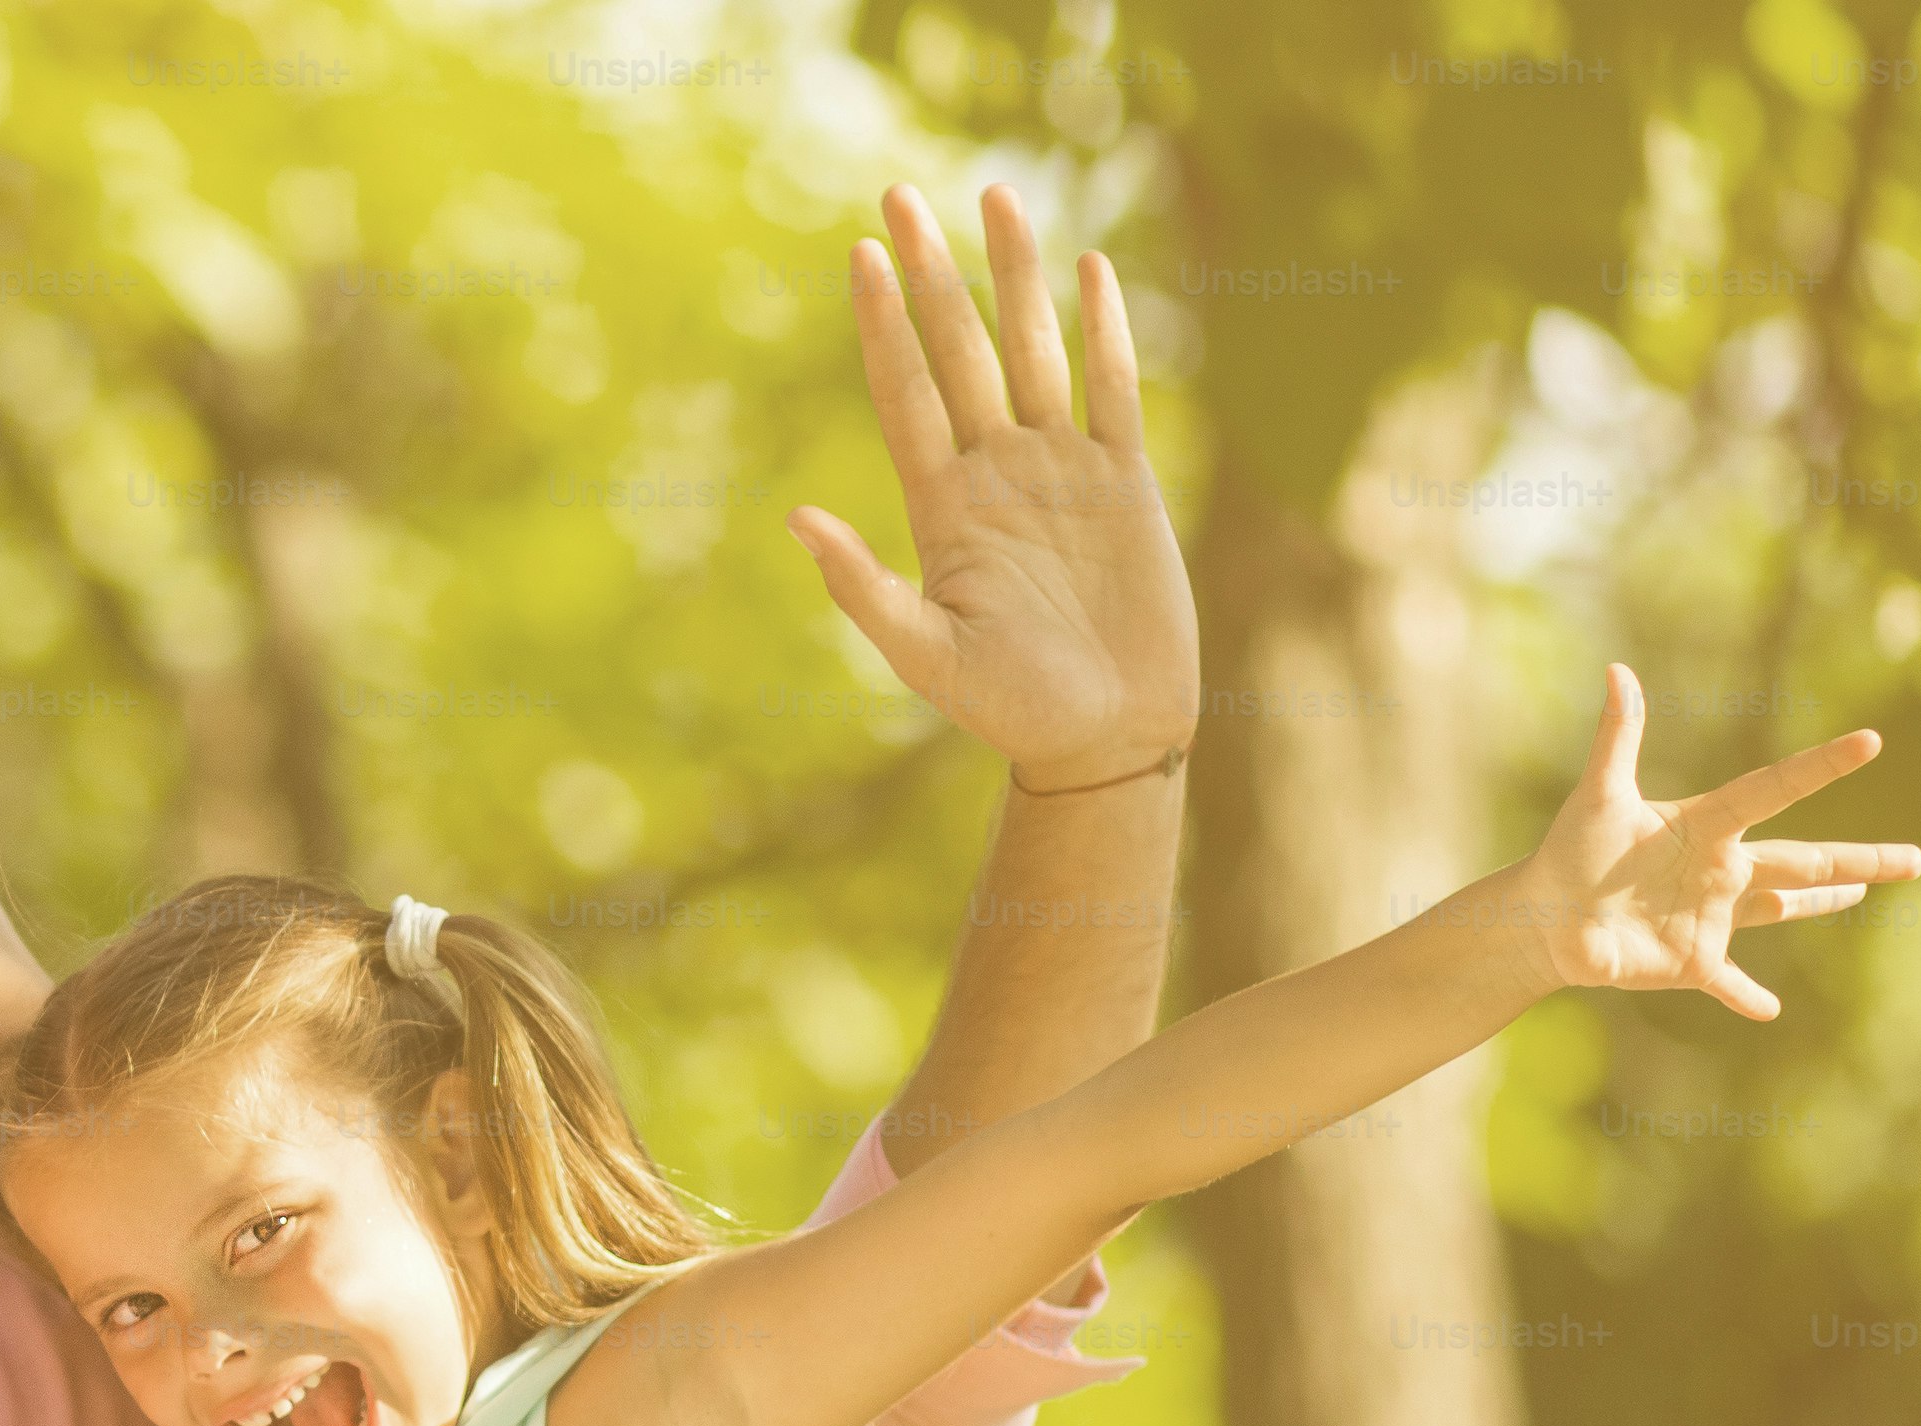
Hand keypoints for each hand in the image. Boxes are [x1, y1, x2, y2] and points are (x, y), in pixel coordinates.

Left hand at [790, 185, 1196, 793]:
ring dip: (1013, 275)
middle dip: (931, 273)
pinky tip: (1088, 267)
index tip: (860, 255)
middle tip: (897, 193)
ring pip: (1035, 347)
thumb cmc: (1012, 710)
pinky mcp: (1124, 480)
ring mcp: (1059, 469)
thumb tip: (796, 519)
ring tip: (994, 195)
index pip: (906, 392)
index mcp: (942, 506)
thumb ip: (862, 588)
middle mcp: (995, 472)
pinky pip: (1112, 386)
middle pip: (959, 349)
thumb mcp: (925, 653)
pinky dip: (1103, 327)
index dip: (884, 325)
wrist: (1105, 738)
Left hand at [1509, 667, 1918, 1020]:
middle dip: (1860, 861)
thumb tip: (1617, 672)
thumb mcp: (1596, 795)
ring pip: (1780, 908)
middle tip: (1917, 860)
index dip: (1819, 767)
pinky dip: (1747, 997)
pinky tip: (1770, 1011)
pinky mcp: (1690, 961)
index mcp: (1706, 826)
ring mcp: (1710, 916)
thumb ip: (1617, 736)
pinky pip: (1727, 982)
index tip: (1870, 742)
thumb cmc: (1567, 851)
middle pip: (1801, 861)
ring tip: (1860, 893)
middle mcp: (1720, 869)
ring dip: (1820, 902)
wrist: (1539, 915)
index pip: (1773, 790)